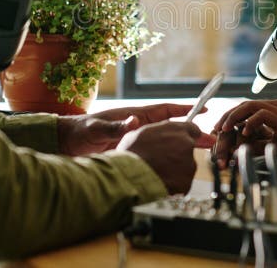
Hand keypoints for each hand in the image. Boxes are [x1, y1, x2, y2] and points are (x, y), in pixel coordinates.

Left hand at [57, 103, 206, 155]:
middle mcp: (139, 126)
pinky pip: (155, 153)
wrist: (67, 144)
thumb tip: (132, 121)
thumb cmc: (81, 132)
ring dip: (181, 145)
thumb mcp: (97, 129)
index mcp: (135, 116)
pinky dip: (167, 157)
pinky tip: (176, 166)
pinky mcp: (132, 151)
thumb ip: (114, 127)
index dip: (184, 109)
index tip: (203, 109)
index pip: (164, 110)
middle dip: (190, 131)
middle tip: (209, 139)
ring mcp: (137, 139)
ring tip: (200, 153)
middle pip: (170, 127)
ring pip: (165, 141)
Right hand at [117, 121, 201, 193]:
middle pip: (189, 148)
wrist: (127, 177)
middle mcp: (186, 144)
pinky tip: (161, 182)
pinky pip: (183, 182)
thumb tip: (159, 134)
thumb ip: (157, 132)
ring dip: (177, 169)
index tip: (186, 140)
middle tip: (164, 160)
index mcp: (175, 129)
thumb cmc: (129, 154)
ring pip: (186, 166)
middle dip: (179, 153)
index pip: (193, 129)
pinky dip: (175, 183)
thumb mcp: (140, 133)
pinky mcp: (187, 182)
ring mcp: (188, 164)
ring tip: (158, 173)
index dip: (188, 135)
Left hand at [212, 99, 276, 168]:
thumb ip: (255, 143)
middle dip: (229, 115)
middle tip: (217, 128)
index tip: (220, 128)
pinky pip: (263, 115)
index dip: (232, 115)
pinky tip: (244, 133)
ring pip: (252, 106)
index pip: (249, 106)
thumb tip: (234, 149)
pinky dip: (250, 123)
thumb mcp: (272, 145)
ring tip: (225, 129)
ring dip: (234, 117)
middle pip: (247, 104)